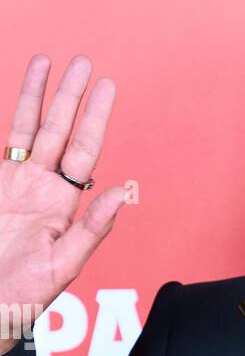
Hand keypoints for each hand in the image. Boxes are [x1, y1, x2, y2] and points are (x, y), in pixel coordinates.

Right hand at [0, 53, 127, 354]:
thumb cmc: (21, 295)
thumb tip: (122, 193)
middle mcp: (39, 188)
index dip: (95, 118)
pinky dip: (11, 114)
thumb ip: (90, 229)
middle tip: (84, 61)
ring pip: (26, 128)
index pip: (83, 151)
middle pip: (57, 130)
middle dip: (70, 96)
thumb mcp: (61, 266)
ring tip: (48, 61)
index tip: (107, 86)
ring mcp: (12, 183)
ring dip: (39, 96)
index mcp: (62, 205)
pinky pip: (3, 141)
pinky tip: (21, 92)